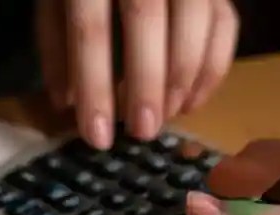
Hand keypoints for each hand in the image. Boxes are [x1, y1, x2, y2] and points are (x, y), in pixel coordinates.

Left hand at [36, 0, 238, 146]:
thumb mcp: (55, 2)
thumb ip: (56, 44)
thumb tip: (67, 104)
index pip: (90, 29)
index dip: (94, 85)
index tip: (97, 136)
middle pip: (144, 18)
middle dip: (146, 82)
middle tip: (143, 132)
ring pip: (194, 18)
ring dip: (183, 77)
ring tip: (165, 117)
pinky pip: (224, 23)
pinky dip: (213, 67)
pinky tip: (191, 102)